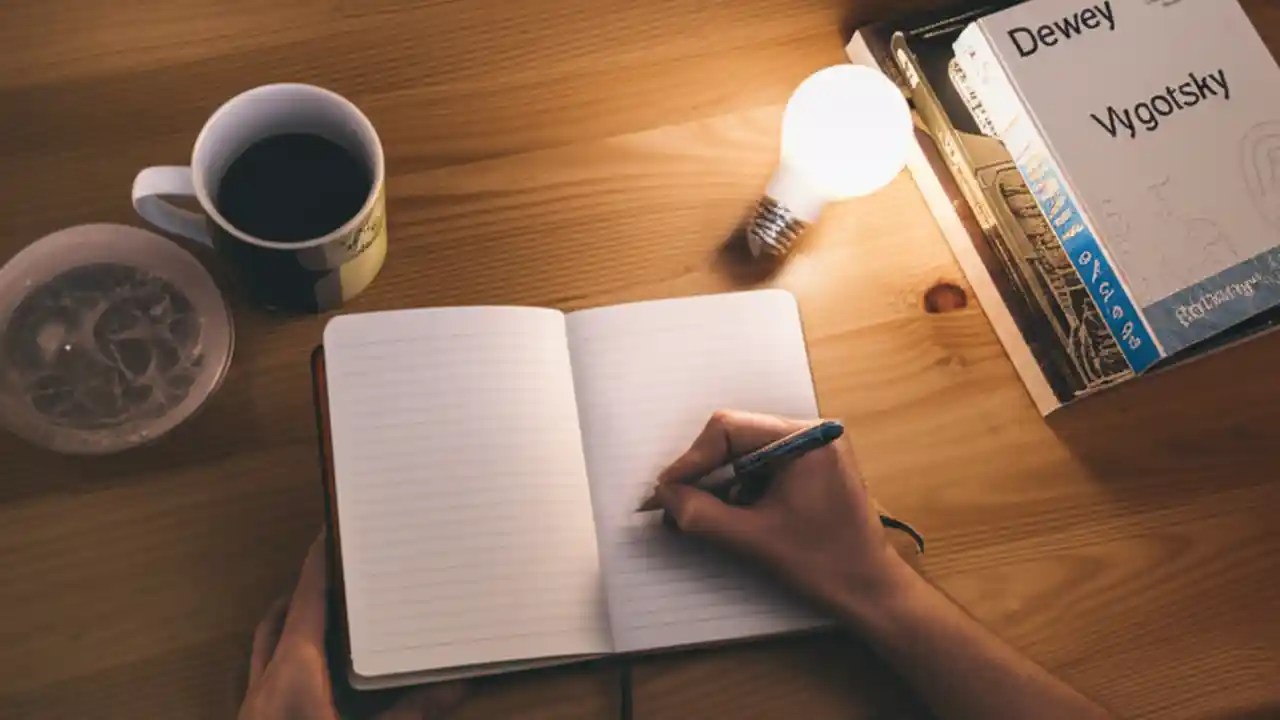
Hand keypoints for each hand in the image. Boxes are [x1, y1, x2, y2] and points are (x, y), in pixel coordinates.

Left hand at [240, 533, 464, 719]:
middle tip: (337, 580)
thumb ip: (411, 714)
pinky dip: (278, 664)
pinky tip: (303, 681)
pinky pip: (259, 679)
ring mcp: (251, 706)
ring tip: (318, 621)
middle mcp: (265, 680)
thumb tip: (454, 688)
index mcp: (294, 670)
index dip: (318, 562)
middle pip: (279, 618)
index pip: (307, 598)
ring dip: (286, 627)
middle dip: (304, 593)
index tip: (330, 532)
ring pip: (262, 649)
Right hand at [649, 410, 910, 615]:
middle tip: (672, 502)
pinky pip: (761, 467)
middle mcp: (811, 433)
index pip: (729, 429)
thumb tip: (663, 496)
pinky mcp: (810, 469)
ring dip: (717, 483)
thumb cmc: (826, 565)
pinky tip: (722, 515)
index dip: (691, 460)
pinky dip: (737, 490)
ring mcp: (812, 450)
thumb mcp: (755, 539)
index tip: (666, 490)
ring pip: (744, 453)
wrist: (872, 591)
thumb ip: (703, 514)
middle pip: (735, 437)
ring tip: (694, 514)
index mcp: (805, 439)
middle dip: (702, 472)